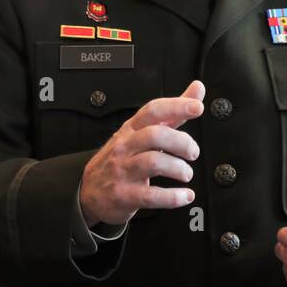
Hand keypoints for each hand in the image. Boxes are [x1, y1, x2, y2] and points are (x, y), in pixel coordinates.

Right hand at [79, 80, 203, 226]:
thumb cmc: (122, 158)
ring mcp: (124, 171)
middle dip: (181, 142)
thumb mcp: (143, 132)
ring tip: (186, 174)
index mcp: (131, 129)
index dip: (176, 106)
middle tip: (193, 152)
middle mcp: (126, 147)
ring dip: (178, 168)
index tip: (197, 106)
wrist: (89, 191)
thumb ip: (173, 113)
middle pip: (155, 135)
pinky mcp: (125, 195)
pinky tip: (185, 195)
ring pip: (153, 162)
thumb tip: (197, 89)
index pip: (152, 110)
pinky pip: (152, 195)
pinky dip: (173, 197)